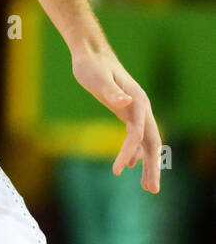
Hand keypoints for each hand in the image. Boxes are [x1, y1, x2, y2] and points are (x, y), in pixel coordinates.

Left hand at [72, 46, 161, 192]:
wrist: (90, 53)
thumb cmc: (92, 65)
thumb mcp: (97, 78)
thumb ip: (111, 91)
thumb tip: (126, 102)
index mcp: (138, 102)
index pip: (138, 134)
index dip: (129, 152)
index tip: (117, 171)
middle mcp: (142, 107)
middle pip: (152, 142)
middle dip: (153, 166)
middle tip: (152, 190)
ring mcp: (136, 110)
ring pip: (146, 142)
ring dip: (147, 163)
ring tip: (147, 187)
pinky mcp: (126, 111)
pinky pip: (136, 136)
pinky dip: (135, 152)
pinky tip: (129, 164)